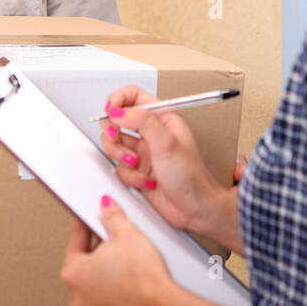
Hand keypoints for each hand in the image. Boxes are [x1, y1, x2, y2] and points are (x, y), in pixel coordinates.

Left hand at [60, 195, 174, 305]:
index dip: (86, 223)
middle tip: (113, 236)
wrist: (162, 304)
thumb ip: (112, 215)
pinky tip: (129, 275)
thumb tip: (108, 207)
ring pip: (96, 278)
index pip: (76, 239)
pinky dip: (114, 283)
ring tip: (125, 257)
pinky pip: (107, 293)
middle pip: (85, 261)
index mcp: (72, 272)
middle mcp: (77, 295)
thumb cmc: (142, 278)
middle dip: (99, 247)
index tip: (91, 218)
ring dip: (107, 266)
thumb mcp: (127, 233)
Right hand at [100, 85, 231, 237]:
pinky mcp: (137, 170)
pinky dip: (130, 175)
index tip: (111, 111)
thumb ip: (141, 121)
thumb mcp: (166, 142)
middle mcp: (150, 132)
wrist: (195, 209)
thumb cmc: (192, 176)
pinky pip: (119, 167)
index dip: (118, 100)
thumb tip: (118, 111)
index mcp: (162, 118)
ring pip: (114, 145)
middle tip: (117, 138)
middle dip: (114, 132)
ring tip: (136, 163)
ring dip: (122, 157)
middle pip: (117, 120)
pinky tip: (147, 180)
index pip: (133, 96)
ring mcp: (142, 151)